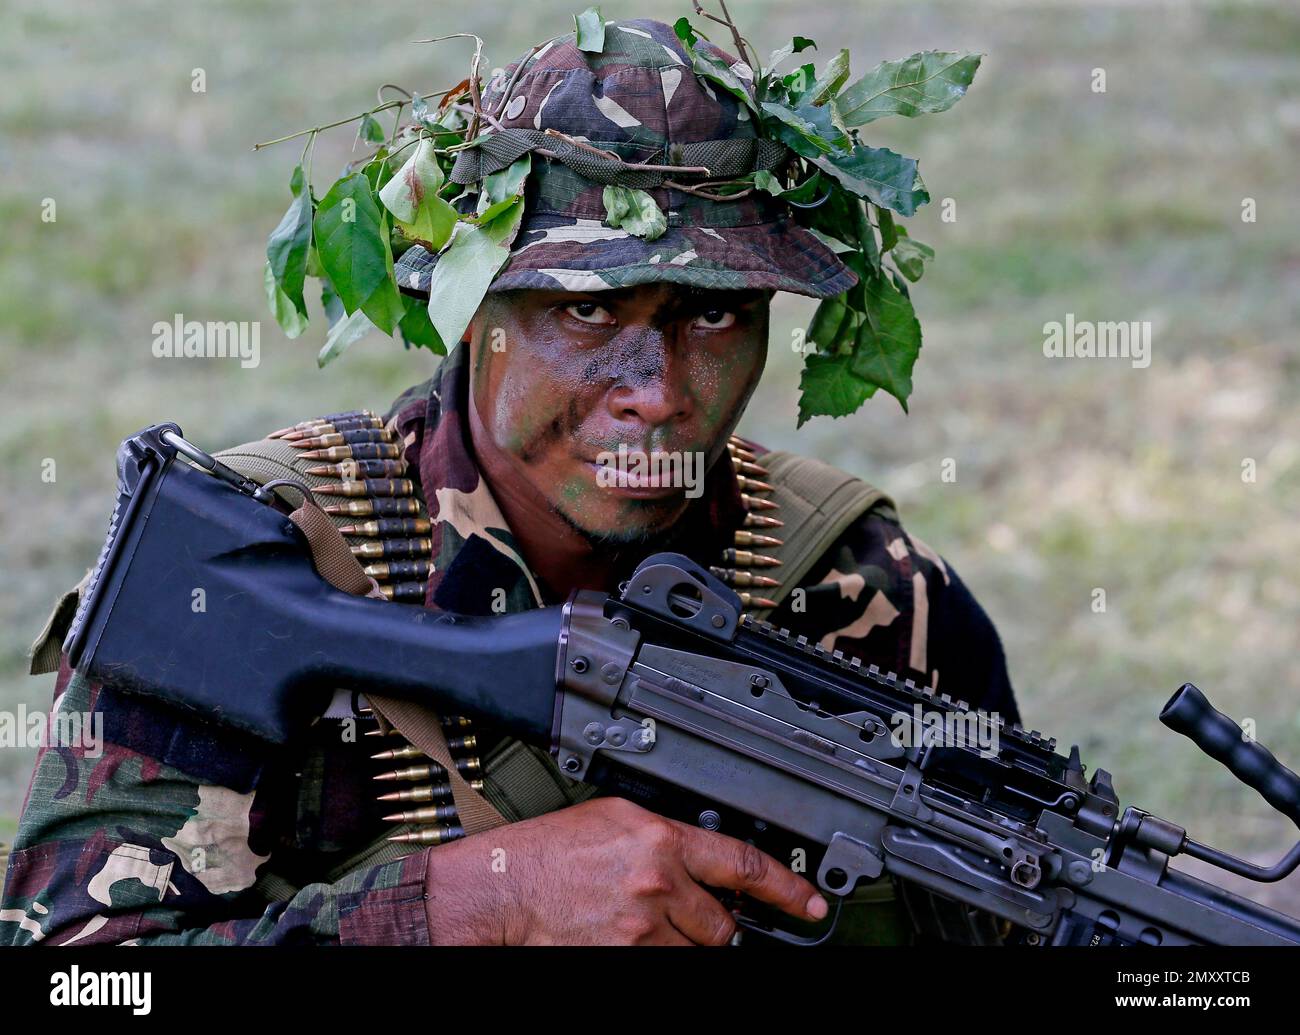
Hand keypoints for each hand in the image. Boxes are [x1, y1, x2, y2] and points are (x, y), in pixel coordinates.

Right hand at [421, 796, 827, 944]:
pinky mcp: (626, 960)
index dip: (788, 890)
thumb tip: (706, 854)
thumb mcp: (616, 820)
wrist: (503, 890)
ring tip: (644, 925)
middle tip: (677, 913)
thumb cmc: (550, 851)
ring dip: (683, 945)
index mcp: (661, 841)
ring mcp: (643, 931)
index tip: (811, 904)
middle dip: (711, 924)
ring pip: (698, 952)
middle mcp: (659, 885)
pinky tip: (631, 938)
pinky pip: (667, 967)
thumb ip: (668, 835)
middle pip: (723, 925)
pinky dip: (659, 957)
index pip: (744, 866)